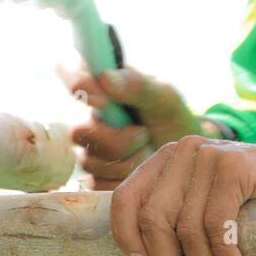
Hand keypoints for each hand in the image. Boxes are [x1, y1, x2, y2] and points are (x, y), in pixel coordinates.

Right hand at [63, 66, 201, 189]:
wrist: (185, 158)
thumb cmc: (173, 120)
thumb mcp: (164, 98)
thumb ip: (136, 85)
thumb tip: (104, 77)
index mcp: (101, 89)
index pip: (69, 73)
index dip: (77, 85)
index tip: (102, 101)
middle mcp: (89, 119)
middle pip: (79, 132)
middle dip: (116, 140)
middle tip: (144, 134)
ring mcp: (89, 150)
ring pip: (90, 161)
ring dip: (126, 160)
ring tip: (148, 151)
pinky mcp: (95, 177)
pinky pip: (97, 183)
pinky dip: (124, 178)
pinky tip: (141, 169)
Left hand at [111, 137, 255, 255]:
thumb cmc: (250, 203)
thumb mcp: (204, 225)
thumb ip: (171, 247)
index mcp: (164, 161)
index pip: (125, 200)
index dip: (126, 237)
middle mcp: (182, 152)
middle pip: (153, 218)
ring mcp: (208, 154)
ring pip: (186, 227)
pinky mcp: (235, 165)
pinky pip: (217, 224)